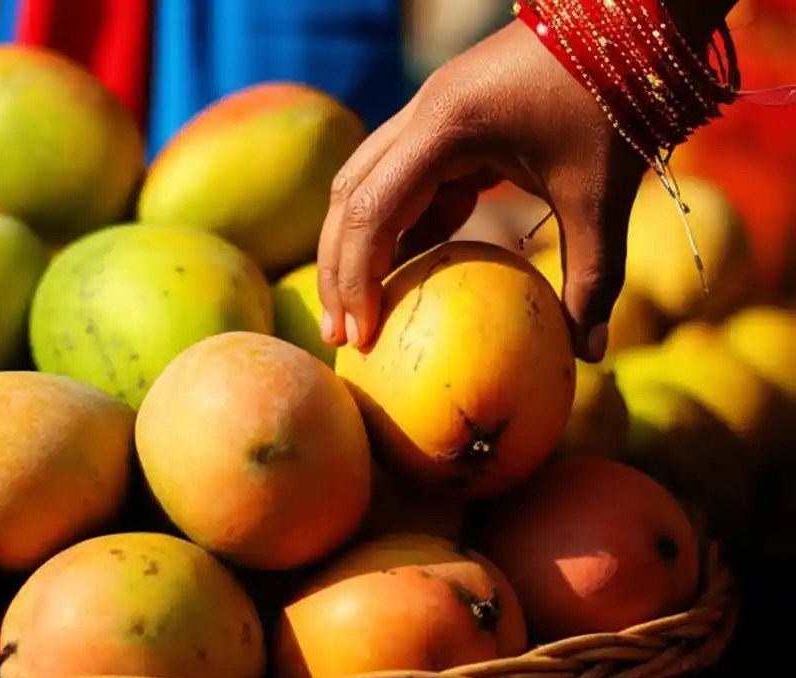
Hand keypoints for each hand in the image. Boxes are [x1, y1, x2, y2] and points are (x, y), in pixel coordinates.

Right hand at [316, 20, 646, 362]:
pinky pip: (404, 180)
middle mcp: (419, 116)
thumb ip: (593, 275)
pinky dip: (400, 226)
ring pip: (365, 186)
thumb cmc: (616, 99)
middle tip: (339, 334)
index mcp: (445, 128)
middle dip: (338, 269)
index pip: (372, 212)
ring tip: (361, 311)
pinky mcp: (443, 118)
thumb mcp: (602, 194)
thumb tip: (587, 354)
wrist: (630, 18)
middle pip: (348, 200)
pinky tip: (410, 271)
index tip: (360, 335)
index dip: (356, 279)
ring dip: (358, 247)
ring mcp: (426, 113)